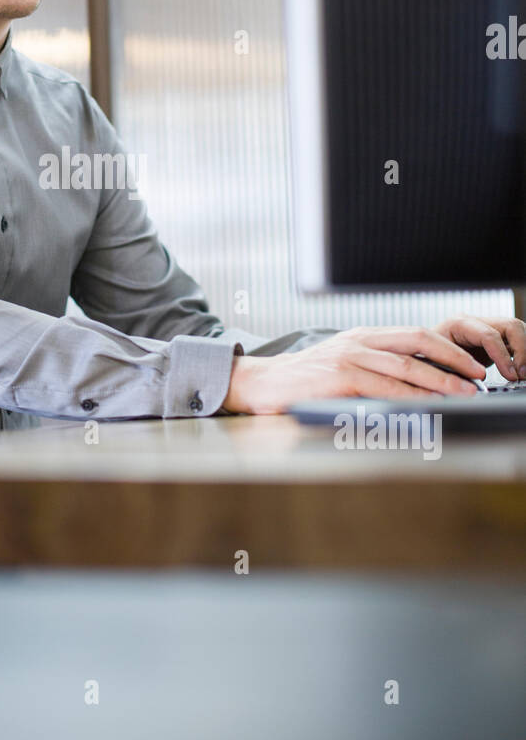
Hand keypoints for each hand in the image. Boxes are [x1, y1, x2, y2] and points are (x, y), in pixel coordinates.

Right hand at [221, 324, 487, 414]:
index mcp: (363, 335)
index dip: (447, 349)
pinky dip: (408, 396)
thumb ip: (373, 366)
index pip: (415, 335)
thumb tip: (415, 382)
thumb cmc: (304, 379)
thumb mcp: (343, 363)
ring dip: (439, 381)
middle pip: (417, 342)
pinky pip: (382, 386)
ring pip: (404, 366)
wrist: (263, 384)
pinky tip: (425, 405)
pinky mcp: (339, 377)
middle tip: (476, 377)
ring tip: (462, 393)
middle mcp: (359, 340)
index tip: (470, 365)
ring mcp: (348, 356)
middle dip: (452, 360)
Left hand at [432, 315, 525, 382]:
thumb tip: (469, 385)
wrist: (420, 352)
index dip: (501, 356)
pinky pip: (515, 342)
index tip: (510, 375)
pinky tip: (520, 371)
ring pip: (517, 332)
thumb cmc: (424, 356)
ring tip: (523, 374)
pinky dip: (521, 356)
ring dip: (524, 352)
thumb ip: (452, 371)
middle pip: (511, 326)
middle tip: (521, 374)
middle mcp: (476, 323)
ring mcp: (487, 329)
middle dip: (521, 351)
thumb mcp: (434, 361)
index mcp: (459, 324)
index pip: (489, 335)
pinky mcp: (495, 340)